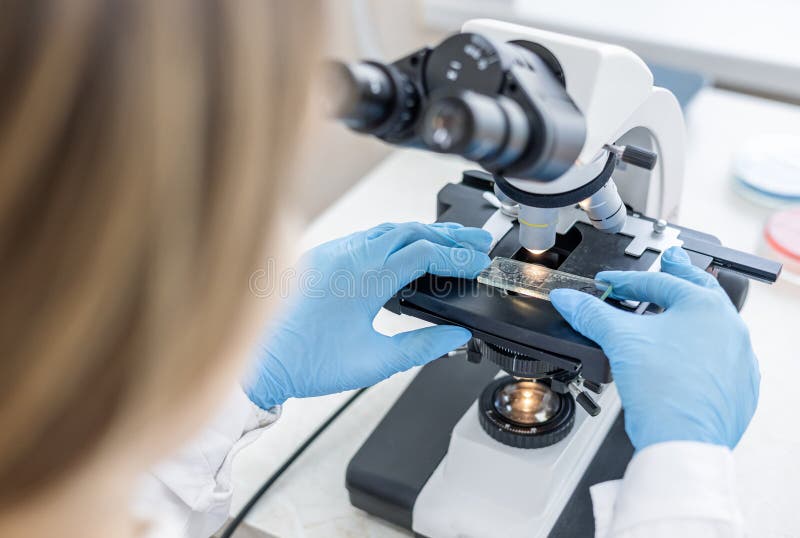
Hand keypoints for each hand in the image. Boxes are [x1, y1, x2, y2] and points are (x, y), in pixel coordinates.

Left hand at [245, 222, 491, 408]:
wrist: (257, 360)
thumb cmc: (305, 363)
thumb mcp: (374, 363)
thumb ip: (422, 347)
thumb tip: (456, 336)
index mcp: (364, 277)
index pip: (425, 254)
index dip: (458, 257)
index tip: (480, 263)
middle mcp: (348, 255)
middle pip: (410, 231)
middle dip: (448, 235)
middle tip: (478, 242)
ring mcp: (333, 253)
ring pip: (387, 230)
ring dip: (422, 233)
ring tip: (450, 241)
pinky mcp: (322, 257)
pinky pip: (367, 236)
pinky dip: (395, 238)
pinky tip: (405, 249)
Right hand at [550, 246, 759, 450]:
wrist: (686, 443)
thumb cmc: (665, 392)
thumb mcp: (619, 340)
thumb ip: (591, 313)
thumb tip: (568, 299)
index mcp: (706, 306)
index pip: (659, 281)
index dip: (625, 280)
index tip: (606, 283)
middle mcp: (731, 328)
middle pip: (699, 292)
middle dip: (677, 277)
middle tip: (669, 262)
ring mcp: (738, 358)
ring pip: (711, 325)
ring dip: (689, 314)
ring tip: (672, 310)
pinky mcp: (738, 386)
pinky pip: (718, 357)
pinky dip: (699, 348)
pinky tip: (682, 356)